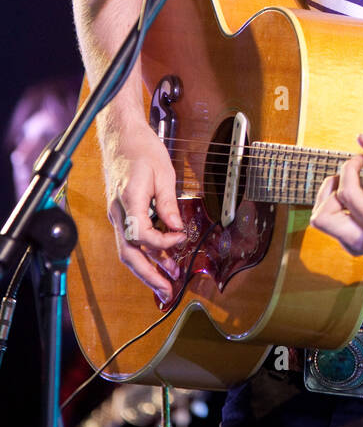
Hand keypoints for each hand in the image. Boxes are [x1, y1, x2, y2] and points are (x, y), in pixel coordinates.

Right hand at [102, 120, 186, 301]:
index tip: (181, 237)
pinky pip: (129, 239)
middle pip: (128, 253)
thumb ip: (169, 204)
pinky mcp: (120, 213)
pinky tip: (161, 260)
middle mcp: (118, 211)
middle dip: (148, 275)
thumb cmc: (143, 149)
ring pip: (127, 250)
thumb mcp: (164, 173)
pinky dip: (145, 253)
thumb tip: (177, 228)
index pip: (140, 234)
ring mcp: (117, 213)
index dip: (162, 242)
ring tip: (168, 281)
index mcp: (130, 199)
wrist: (121, 136)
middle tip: (168, 291)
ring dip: (147, 268)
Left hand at [310, 134, 362, 256]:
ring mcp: (359, 246)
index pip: (348, 195)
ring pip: (320, 220)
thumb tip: (361, 138)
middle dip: (334, 185)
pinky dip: (333, 205)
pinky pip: (328, 224)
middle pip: (325, 213)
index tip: (361, 159)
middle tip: (350, 173)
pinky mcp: (353, 247)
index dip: (349, 170)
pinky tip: (349, 197)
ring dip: (327, 197)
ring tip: (345, 184)